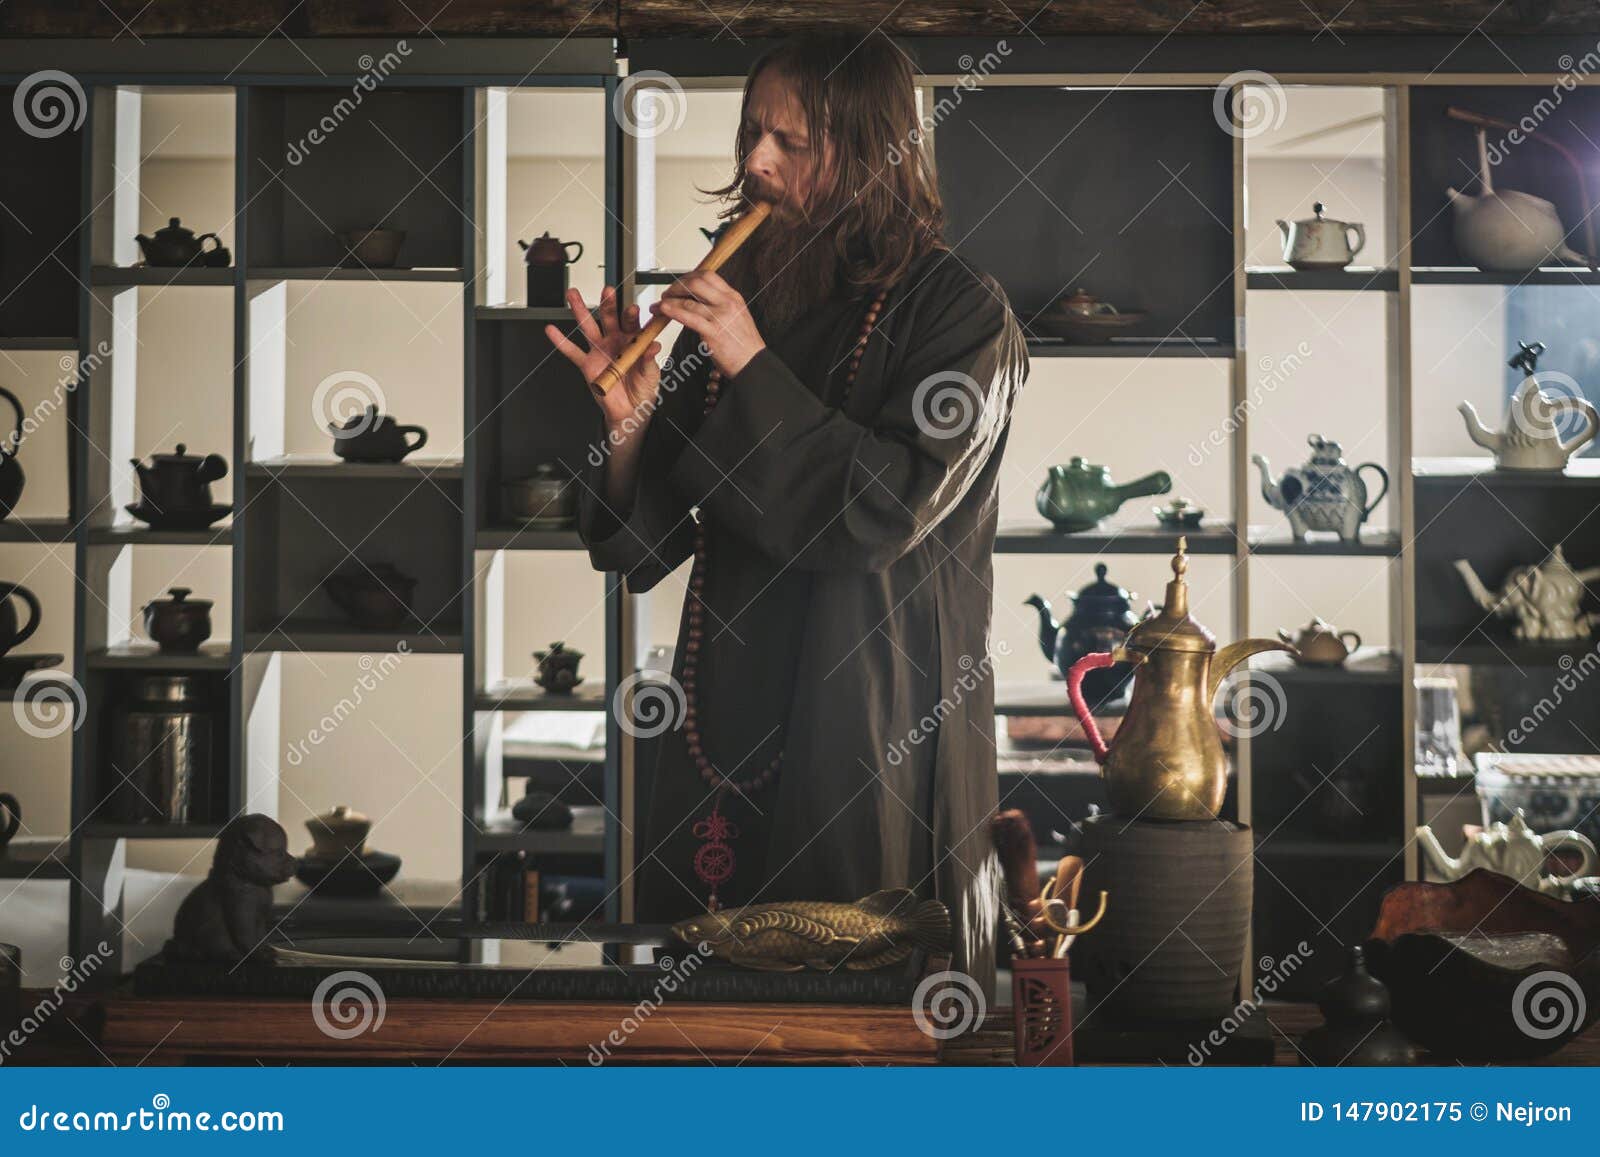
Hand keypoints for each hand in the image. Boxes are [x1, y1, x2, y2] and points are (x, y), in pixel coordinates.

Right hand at [546, 286, 662, 429]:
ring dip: (580, 310)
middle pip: (610, 318)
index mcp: (633, 340)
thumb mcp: (651, 375)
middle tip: (607, 291)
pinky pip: (572, 352)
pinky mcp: (587, 364)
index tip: (633, 309)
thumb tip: (654, 346)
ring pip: (588, 327)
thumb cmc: (643, 389)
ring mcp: (600, 350)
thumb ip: (650, 360)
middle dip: (608, 304)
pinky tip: (552, 330)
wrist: (629, 411)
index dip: (632, 315)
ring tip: (573, 295)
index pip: (633, 323)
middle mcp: (615, 341)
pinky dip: (561, 341)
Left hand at [651, 270, 765, 378]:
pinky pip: (688, 316)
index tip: (680, 283)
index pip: (708, 276)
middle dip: (677, 286)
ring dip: (670, 301)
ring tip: (660, 306)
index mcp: (733, 297)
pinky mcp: (712, 332)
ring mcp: (720, 317)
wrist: (753, 363)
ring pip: (688, 300)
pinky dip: (672, 311)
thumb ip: (720, 305)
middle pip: (696, 283)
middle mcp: (727, 303)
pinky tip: (664, 310)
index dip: (689, 276)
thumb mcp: (736, 316)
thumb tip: (699, 299)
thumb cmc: (744, 344)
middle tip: (668, 293)